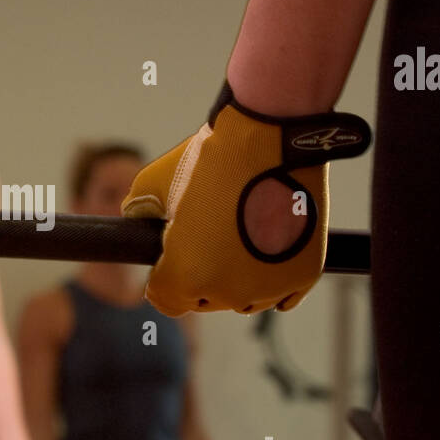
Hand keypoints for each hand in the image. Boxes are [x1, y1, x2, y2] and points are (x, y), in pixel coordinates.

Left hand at [121, 81, 368, 314]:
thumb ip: (139, 210)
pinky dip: (271, 278)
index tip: (172, 257)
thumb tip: (136, 218)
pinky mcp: (303, 277)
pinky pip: (282, 295)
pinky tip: (266, 253)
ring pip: (245, 299)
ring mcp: (268, 289)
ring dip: (238, 280)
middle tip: (208, 240)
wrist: (271, 139)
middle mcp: (227, 293)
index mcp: (185, 277)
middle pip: (207, 300)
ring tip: (239, 239)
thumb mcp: (155, 182)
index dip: (166, 278)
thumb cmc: (212, 159)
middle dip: (202, 276)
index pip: (166, 299)